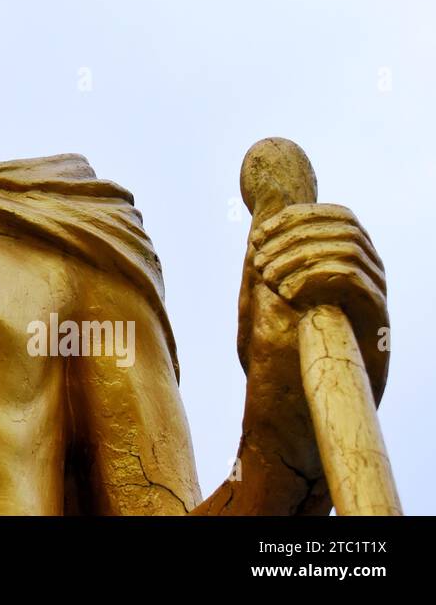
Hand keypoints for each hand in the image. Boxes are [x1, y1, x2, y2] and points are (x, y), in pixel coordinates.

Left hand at [236, 203, 388, 472]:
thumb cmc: (275, 363)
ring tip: (269, 279)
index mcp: (343, 268)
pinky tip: (289, 293)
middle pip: (345, 226)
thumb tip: (255, 226)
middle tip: (258, 259)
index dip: (299, 215)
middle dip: (294, 233)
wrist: (292, 415)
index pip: (340, 216)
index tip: (259, 233)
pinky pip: (355, 277)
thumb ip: (265, 267)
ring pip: (349, 247)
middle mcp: (368, 279)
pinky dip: (317, 274)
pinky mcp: (375, 325)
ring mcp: (374, 301)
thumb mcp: (262, 304)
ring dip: (300, 254)